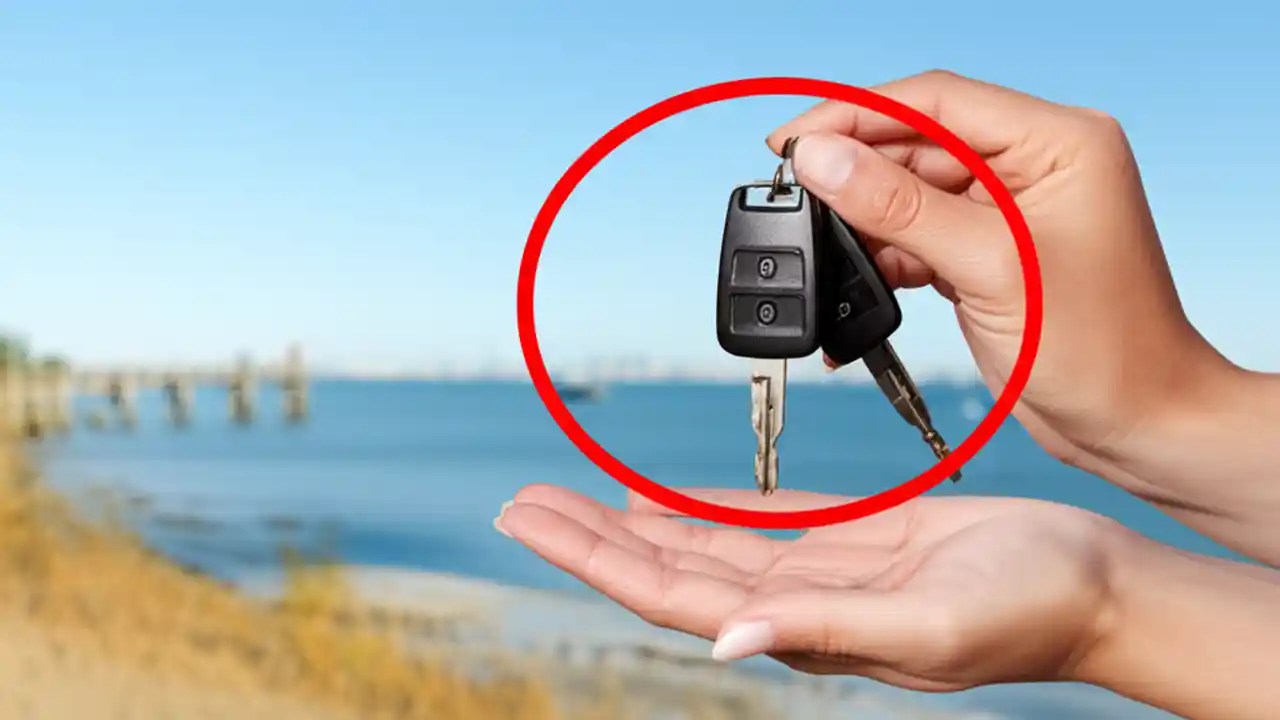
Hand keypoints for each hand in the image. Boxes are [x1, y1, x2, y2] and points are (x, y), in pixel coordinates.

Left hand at [496, 485, 1120, 690]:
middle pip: (664, 567)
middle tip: (521, 501)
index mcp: (801, 629)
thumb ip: (826, 629)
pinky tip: (657, 497)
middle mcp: (790, 606)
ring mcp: (813, 574)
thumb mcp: (930, 622)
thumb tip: (727, 641)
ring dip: (629, 520)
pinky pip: (751, 522)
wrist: (1091, 583)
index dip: (596, 559)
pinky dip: (697, 507)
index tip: (532, 520)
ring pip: (696, 543)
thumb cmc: (1030, 606)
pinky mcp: (843, 542)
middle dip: (589, 536)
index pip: (671, 594)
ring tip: (569, 493)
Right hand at [773, 70, 1279, 562]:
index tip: (791, 142)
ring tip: (821, 251)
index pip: (935, 102)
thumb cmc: (1103, 349)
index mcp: (1056, 143)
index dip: (854, 115)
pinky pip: (918, 237)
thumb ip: (898, 208)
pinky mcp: (988, 255)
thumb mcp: (992, 268)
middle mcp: (1033, 167)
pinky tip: (857, 283)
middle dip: (853, 173)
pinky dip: (882, 260)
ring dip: (863, 223)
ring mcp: (1008, 213)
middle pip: (917, 145)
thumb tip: (821, 159)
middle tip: (793, 196)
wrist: (1134, 427)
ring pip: (910, 194)